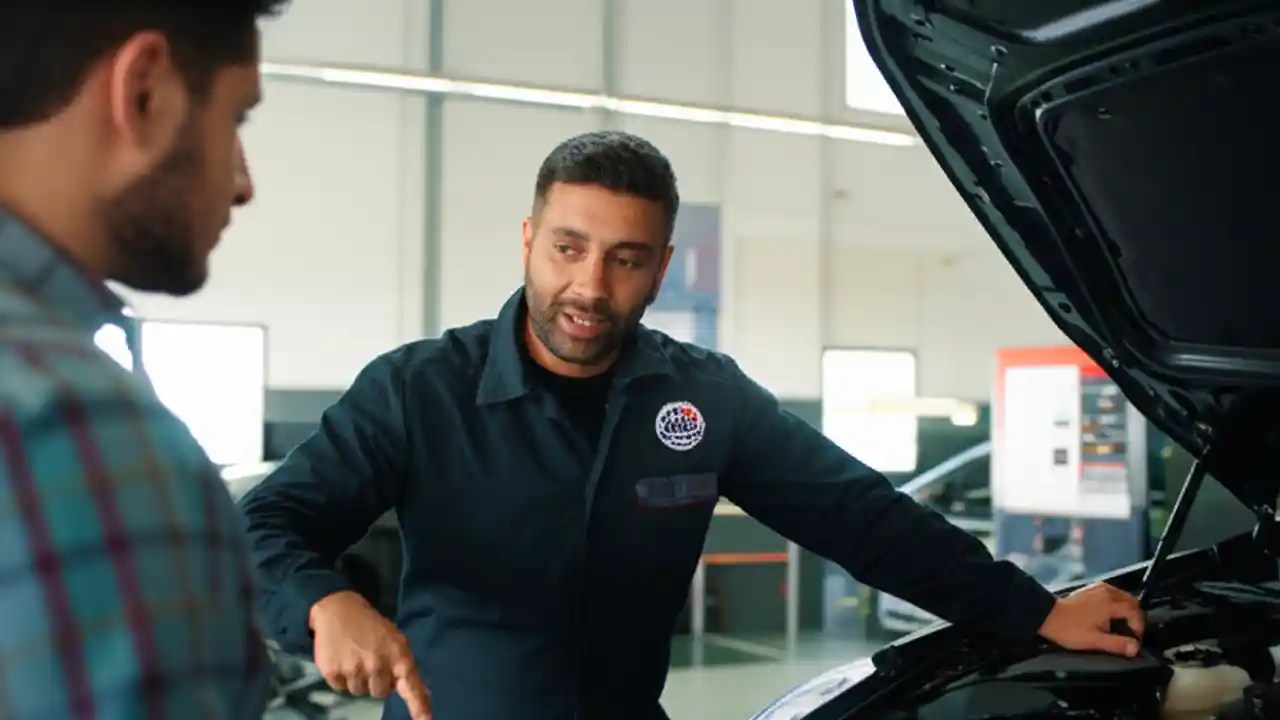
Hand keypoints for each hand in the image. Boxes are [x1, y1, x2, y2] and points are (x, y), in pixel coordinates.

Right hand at [309, 591, 432, 719]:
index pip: (411, 684)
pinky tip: (342, 659)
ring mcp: (355, 668)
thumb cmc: (371, 626)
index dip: (419, 705)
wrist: (339, 609)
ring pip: (359, 692)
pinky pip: (341, 689)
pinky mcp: (333, 672)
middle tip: (370, 662)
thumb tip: (423, 694)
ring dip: (358, 680)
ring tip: (355, 658)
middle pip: (380, 693)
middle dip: (376, 682)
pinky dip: (341, 678)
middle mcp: (378, 663)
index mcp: (398, 654)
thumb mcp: (395, 640)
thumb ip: (405, 667)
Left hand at [1037, 582, 1145, 656]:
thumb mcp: (1094, 641)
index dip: (1138, 626)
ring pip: (1122, 596)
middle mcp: (1105, 591)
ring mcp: (1097, 588)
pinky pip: (1112, 593)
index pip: (1134, 612)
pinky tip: (1111, 615)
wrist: (1047, 616)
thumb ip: (1116, 644)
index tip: (1135, 639)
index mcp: (1109, 603)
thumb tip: (1135, 648)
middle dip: (1135, 617)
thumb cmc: (1069, 629)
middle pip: (1131, 601)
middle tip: (1132, 632)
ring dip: (1127, 609)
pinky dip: (1117, 603)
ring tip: (1123, 625)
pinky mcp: (1090, 589)